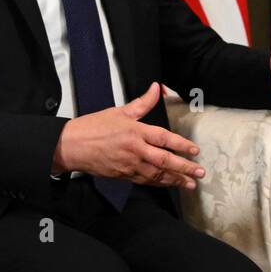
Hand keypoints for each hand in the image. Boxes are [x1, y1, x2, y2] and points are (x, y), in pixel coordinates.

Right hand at [53, 82, 204, 189]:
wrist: (70, 146)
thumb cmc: (94, 127)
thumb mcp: (119, 111)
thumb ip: (142, 102)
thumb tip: (156, 87)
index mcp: (135, 131)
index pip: (164, 138)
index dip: (181, 145)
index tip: (195, 150)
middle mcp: (135, 149)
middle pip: (165, 160)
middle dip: (185, 167)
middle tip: (200, 172)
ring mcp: (129, 164)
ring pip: (157, 174)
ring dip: (175, 179)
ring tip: (190, 184)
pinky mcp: (123, 175)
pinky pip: (145, 181)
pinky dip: (159, 183)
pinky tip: (170, 183)